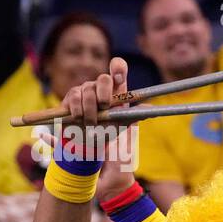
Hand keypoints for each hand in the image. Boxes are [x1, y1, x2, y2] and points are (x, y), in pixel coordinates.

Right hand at [45, 56, 137, 201]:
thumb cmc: (110, 140)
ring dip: (89, 108)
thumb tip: (153, 109)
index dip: (118, 67)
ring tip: (91, 122)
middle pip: (102, 78)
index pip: (117, 70)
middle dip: (103, 93)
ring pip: (85, 89)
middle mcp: (100, 91)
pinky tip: (79, 119)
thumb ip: (136, 115)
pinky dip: (76, 109)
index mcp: (116, 94)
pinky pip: (72, 97)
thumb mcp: (124, 127)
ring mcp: (84, 94)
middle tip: (104, 107)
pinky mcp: (69, 101)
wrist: (90, 154)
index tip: (119, 72)